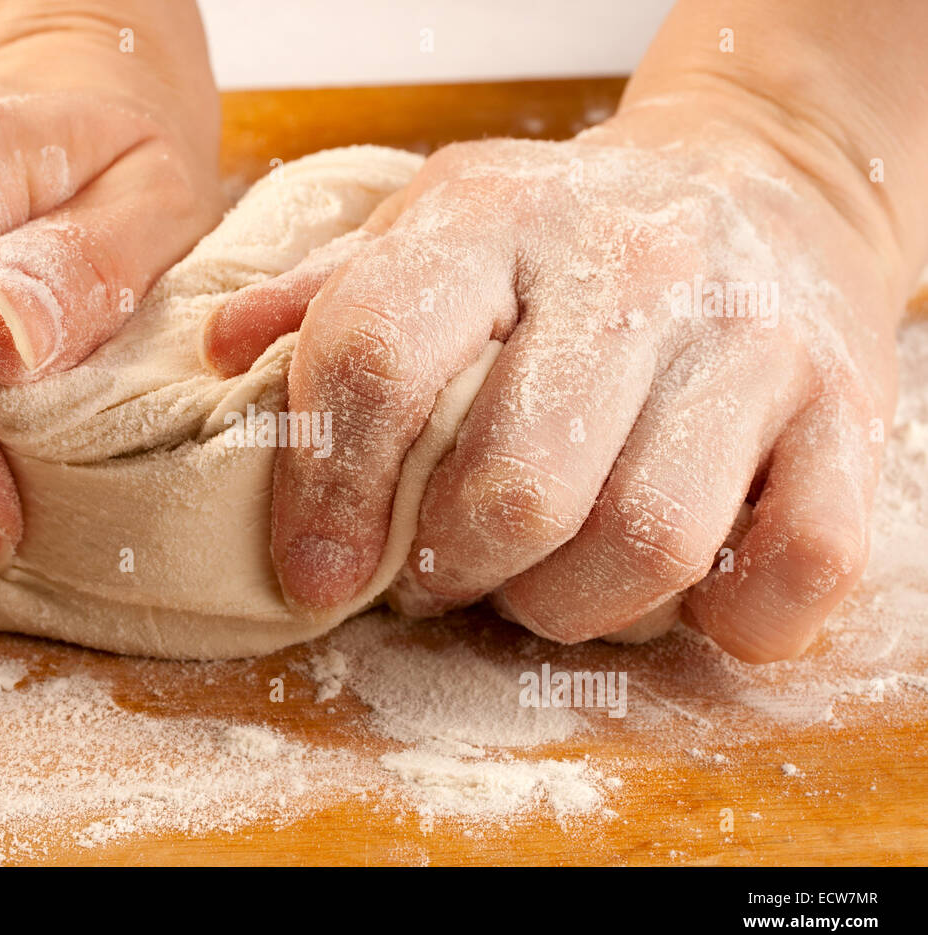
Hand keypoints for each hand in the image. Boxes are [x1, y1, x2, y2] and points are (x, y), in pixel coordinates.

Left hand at [204, 104, 907, 662]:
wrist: (763, 183)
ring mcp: (750, 339)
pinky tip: (676, 592)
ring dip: (567, 606)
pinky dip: (724, 618)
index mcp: (493, 220)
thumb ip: (328, 293)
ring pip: (644, 543)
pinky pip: (796, 566)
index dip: (328, 492)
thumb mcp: (438, 224)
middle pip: (517, 487)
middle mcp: (629, 268)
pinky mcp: (847, 409)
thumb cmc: (567, 233)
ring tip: (538, 587)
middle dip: (456, 569)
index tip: (311, 574)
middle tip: (438, 574)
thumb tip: (221, 351)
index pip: (379, 361)